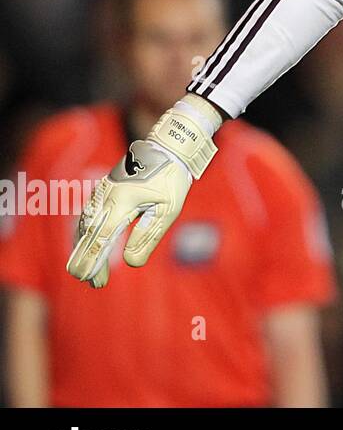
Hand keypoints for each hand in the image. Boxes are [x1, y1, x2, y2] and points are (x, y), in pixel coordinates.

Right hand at [66, 95, 219, 287]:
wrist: (167, 147)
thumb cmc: (171, 178)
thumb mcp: (168, 210)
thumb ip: (148, 236)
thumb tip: (131, 263)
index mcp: (121, 203)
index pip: (101, 239)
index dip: (93, 260)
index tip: (88, 279)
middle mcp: (106, 197)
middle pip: (89, 235)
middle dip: (87, 260)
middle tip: (92, 282)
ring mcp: (102, 192)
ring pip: (85, 225)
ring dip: (85, 248)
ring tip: (91, 272)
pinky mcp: (103, 189)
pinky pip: (88, 215)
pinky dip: (85, 233)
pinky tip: (88, 245)